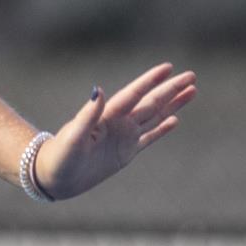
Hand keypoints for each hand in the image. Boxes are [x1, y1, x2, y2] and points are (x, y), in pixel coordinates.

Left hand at [33, 62, 196, 199]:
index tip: (168, 68)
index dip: (150, 81)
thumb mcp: (73, 135)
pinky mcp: (125, 153)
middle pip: (150, 102)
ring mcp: (123, 137)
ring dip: (172, 105)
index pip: (134, 94)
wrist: (53, 177)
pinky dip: (162, 129)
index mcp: (106, 116)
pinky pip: (149, 138)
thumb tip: (98, 89)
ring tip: (191, 91)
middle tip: (191, 75)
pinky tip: (175, 120)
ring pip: (154, 117)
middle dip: (171, 90)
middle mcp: (118, 123)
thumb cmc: (59, 156)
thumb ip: (88, 114)